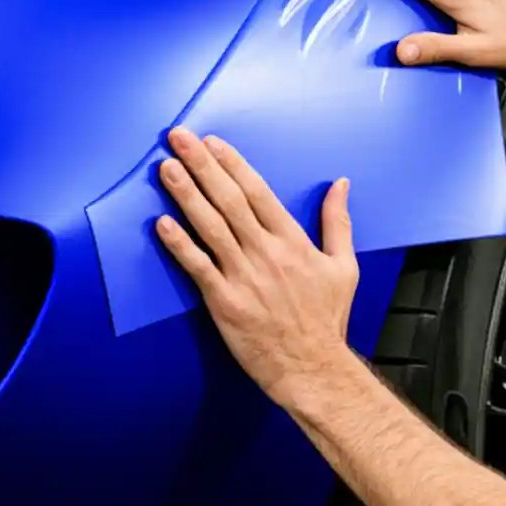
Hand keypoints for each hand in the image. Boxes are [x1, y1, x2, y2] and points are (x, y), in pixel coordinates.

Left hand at [154, 126, 359, 407]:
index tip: (212, 142)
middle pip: (229, 200)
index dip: (232, 165)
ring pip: (210, 227)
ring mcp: (244, 277)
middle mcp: (266, 253)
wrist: (312, 368)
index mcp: (293, 241)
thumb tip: (341, 183)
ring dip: (186, 194)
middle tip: (179, 138)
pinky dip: (179, 245)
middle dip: (202, 165)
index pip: (258, 192)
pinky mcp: (225, 303)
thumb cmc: (327, 319)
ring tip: (166, 168)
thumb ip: (338, 222)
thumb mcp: (344, 266)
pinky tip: (162, 223)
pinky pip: (198, 267)